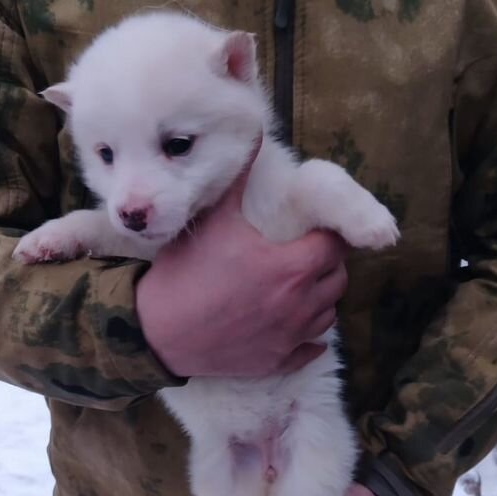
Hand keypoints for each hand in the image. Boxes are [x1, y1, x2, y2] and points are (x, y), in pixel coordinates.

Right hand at [137, 139, 346, 377]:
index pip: (335, 246)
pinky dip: (309, 338)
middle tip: (305, 256)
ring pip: (328, 315)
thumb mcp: (215, 221)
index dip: (328, 235)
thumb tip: (254, 134)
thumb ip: (241, 179)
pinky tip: (294, 327)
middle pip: (337, 280)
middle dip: (327, 266)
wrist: (158, 333)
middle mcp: (299, 304)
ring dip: (320, 299)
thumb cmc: (187, 274)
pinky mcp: (277, 361)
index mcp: (291, 267)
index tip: (313, 232)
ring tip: (298, 288)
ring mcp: (290, 337)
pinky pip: (311, 350)